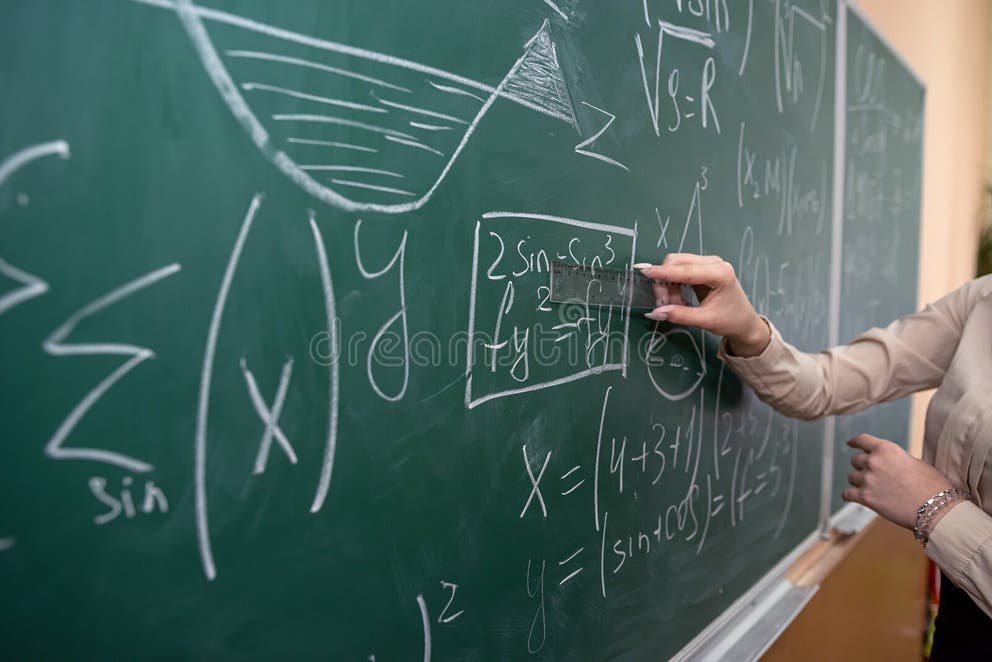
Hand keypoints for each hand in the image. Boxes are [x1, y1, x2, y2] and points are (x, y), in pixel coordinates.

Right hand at [636, 253, 769, 355]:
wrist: (744, 322)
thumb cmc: (730, 320)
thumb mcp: (705, 320)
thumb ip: (680, 315)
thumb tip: (656, 312)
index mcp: (720, 273)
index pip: (685, 270)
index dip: (664, 272)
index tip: (645, 271)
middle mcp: (714, 263)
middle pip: (677, 262)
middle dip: (664, 282)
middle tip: (662, 304)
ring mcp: (708, 263)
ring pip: (675, 266)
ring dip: (668, 286)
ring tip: (673, 305)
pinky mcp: (702, 268)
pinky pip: (679, 271)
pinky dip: (673, 285)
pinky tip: (678, 299)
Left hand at [843, 433, 954, 529]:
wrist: (937, 508)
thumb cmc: (933, 486)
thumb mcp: (915, 462)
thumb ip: (896, 459)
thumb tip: (889, 464)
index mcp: (886, 449)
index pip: (862, 440)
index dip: (855, 442)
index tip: (850, 443)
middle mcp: (874, 461)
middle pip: (855, 459)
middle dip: (862, 466)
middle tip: (872, 475)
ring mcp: (868, 479)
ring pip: (851, 477)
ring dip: (858, 481)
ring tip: (872, 488)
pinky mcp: (866, 497)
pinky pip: (847, 494)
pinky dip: (851, 496)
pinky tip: (855, 497)